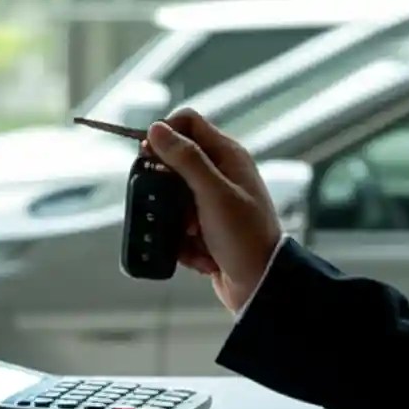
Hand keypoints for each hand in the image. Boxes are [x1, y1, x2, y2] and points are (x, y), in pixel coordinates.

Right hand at [145, 108, 282, 312]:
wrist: (260, 285)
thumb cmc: (244, 236)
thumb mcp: (212, 193)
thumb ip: (185, 159)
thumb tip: (156, 129)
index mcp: (227, 156)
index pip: (187, 123)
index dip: (164, 134)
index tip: (148, 156)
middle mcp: (220, 175)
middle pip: (174, 164)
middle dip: (166, 189)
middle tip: (176, 208)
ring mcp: (212, 203)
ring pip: (171, 200)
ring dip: (174, 221)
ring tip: (194, 235)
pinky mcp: (205, 229)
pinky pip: (176, 228)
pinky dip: (182, 243)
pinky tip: (202, 254)